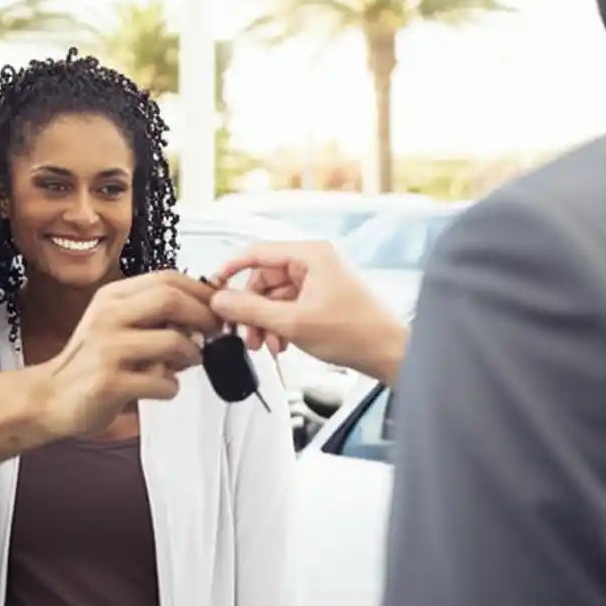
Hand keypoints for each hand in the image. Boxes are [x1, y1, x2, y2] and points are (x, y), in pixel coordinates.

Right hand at [35, 270, 222, 436]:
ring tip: (189, 362)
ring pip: (172, 341)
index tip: (218, 305)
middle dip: (204, 315)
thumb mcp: (115, 325)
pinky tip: (162, 387)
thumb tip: (202, 314)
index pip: (166, 278)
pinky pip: (161, 382)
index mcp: (112, 298)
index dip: (201, 291)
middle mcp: (108, 317)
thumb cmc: (89, 362)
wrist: (49, 396)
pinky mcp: (110, 383)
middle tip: (216, 331)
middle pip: (170, 300)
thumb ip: (153, 316)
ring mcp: (107, 349)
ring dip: (193, 354)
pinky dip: (171, 386)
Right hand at [209, 241, 407, 383]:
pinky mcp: (323, 298)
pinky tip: (281, 344)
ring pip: (275, 296)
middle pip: (264, 278)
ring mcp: (320, 280)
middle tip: (245, 331)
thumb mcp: (293, 322)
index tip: (215, 287)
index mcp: (311, 254)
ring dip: (265, 321)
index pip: (258, 252)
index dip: (232, 269)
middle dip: (252, 308)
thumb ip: (251, 310)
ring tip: (265, 344)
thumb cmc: (357, 332)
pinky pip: (289, 306)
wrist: (390, 353)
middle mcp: (315, 262)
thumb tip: (221, 300)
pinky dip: (280, 325)